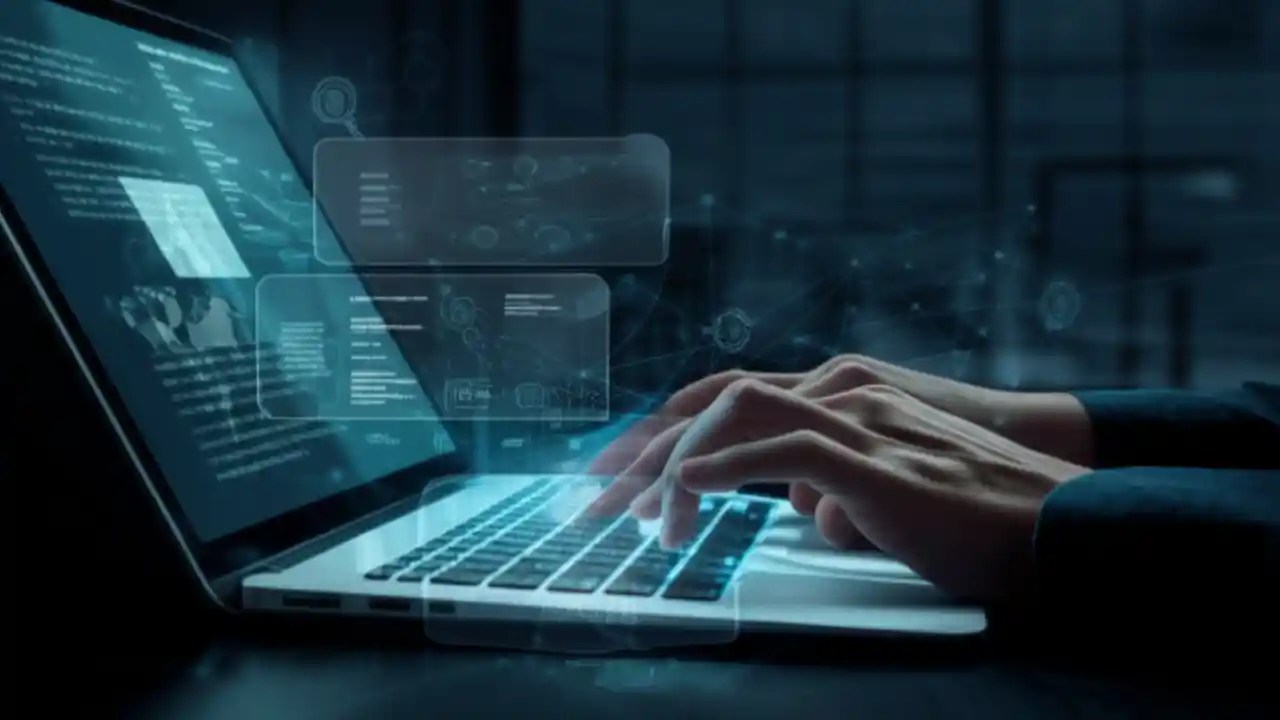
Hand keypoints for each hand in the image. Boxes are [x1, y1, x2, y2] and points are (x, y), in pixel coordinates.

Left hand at [587, 355, 1092, 516]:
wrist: (1062, 510)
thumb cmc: (978, 508)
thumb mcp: (888, 492)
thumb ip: (837, 489)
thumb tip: (803, 512)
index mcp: (839, 396)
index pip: (730, 398)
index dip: (666, 428)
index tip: (614, 470)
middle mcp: (842, 393)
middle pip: (718, 400)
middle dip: (645, 446)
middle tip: (591, 495)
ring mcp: (862, 419)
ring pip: (743, 415)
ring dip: (678, 465)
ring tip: (636, 513)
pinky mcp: (882, 461)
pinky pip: (790, 450)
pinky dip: (731, 469)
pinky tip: (690, 494)